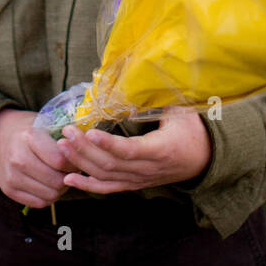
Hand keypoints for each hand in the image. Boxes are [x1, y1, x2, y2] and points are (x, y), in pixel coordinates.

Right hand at [0, 108, 75, 207]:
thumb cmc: (29, 129)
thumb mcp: (46, 124)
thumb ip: (66, 138)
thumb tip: (90, 154)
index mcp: (30, 137)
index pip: (60, 160)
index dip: (74, 163)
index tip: (78, 159)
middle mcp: (17, 158)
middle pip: (56, 181)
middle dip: (69, 178)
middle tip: (72, 171)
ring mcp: (11, 176)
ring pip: (50, 195)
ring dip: (60, 189)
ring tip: (60, 176)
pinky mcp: (8, 190)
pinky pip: (39, 203)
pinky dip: (48, 196)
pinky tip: (48, 183)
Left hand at [58, 110, 212, 194]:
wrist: (204, 159)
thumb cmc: (191, 130)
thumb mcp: (180, 111)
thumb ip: (158, 98)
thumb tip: (136, 77)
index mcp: (161, 150)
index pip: (130, 151)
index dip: (109, 145)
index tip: (90, 133)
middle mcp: (148, 170)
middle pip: (112, 165)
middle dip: (85, 149)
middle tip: (67, 132)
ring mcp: (139, 180)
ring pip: (106, 177)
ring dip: (81, 163)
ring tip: (62, 147)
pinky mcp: (134, 184)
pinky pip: (108, 188)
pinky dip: (87, 185)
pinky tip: (68, 179)